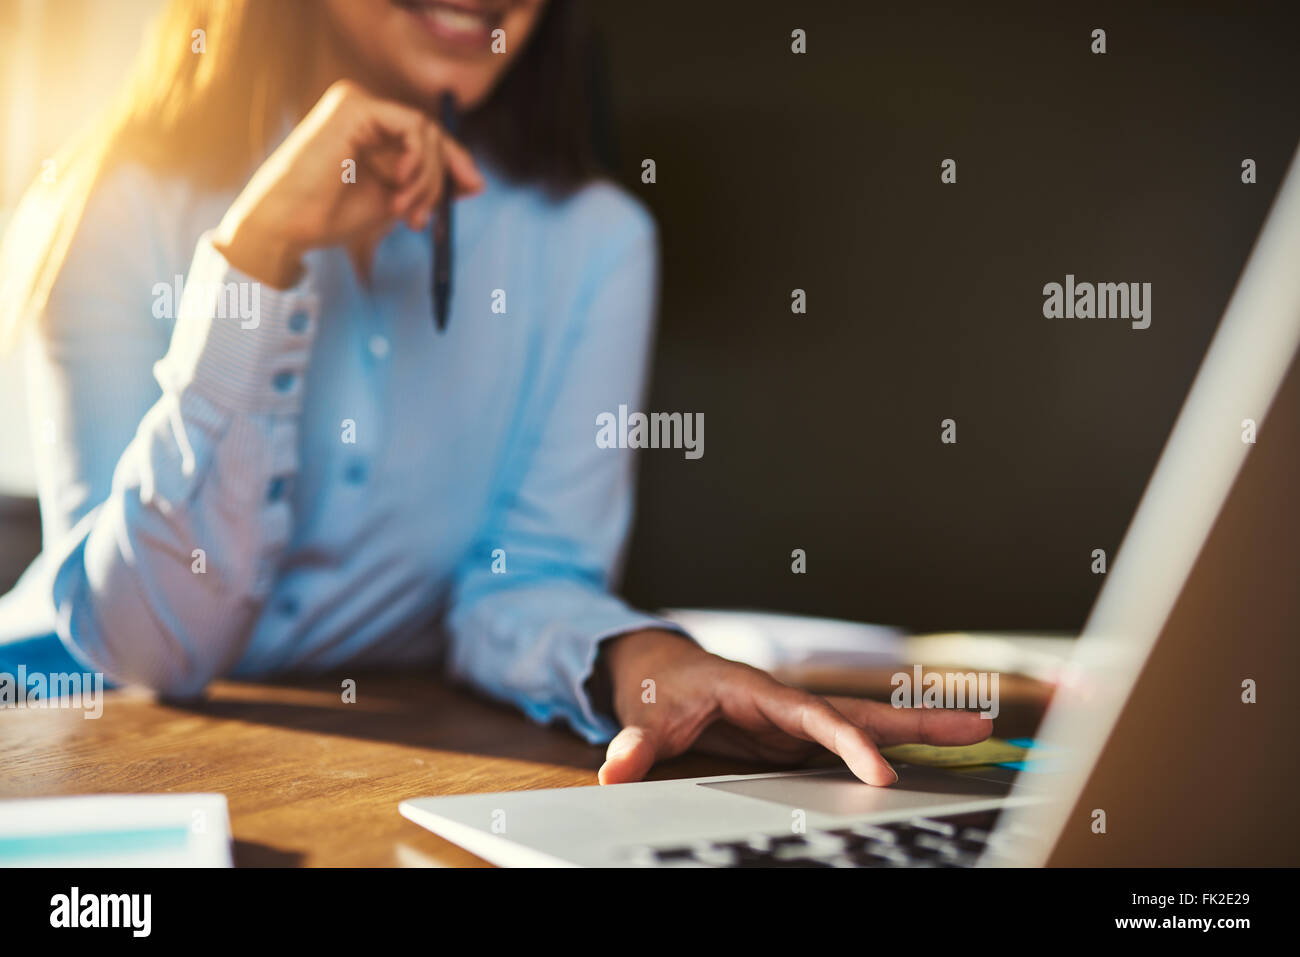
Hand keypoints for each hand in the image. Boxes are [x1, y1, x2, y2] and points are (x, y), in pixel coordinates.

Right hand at [213, 79, 483, 287]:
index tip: (472, 191)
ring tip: (404, 210)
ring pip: (427, 132)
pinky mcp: (355, 106)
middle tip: (420, 220)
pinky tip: (400, 184)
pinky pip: (414, 127)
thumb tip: (476, 181)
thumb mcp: (394, 200)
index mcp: (369, 129)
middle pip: (431, 135)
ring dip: (427, 178)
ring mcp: (357, 102)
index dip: (455, 163)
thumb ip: (429, 186)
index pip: (427, 137)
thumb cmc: (329, 216)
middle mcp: (363, 109)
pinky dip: (419, 160)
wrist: (289, 225)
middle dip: (438, 181)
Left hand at [597, 630, 992, 785]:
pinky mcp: (794, 736)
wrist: (657, 672)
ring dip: (916, 730)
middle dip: (916, 718)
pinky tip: (922, 758)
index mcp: (757, 690)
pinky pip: (848, 742)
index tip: (880, 772)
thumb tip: (617, 766)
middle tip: (978, 723)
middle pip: (859, 710)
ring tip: (976, 731)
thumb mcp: (643, 714)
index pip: (813, 718)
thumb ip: (636, 742)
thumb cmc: (658, 688)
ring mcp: (795, 720)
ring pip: (863, 723)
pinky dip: (887, 747)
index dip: (848, 743)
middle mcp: (786, 702)